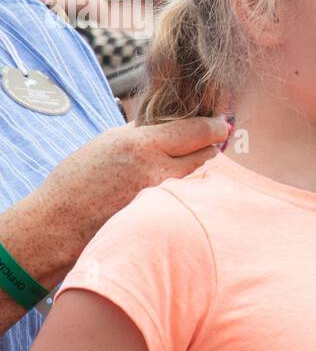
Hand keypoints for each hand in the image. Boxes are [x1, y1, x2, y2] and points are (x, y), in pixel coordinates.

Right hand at [34, 117, 229, 265]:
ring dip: (198, 171)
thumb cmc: (76, 182)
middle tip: (211, 143)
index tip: (222, 124)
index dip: (214, 126)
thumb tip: (170, 124)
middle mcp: (158, 172)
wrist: (58, 226)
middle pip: (206, 156)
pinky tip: (177, 192)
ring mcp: (164, 199)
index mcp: (141, 146)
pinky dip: (186, 193)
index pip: (195, 131)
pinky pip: (187, 200)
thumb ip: (141, 133)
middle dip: (209, 148)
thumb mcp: (107, 143)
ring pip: (199, 179)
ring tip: (187, 168)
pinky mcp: (163, 220)